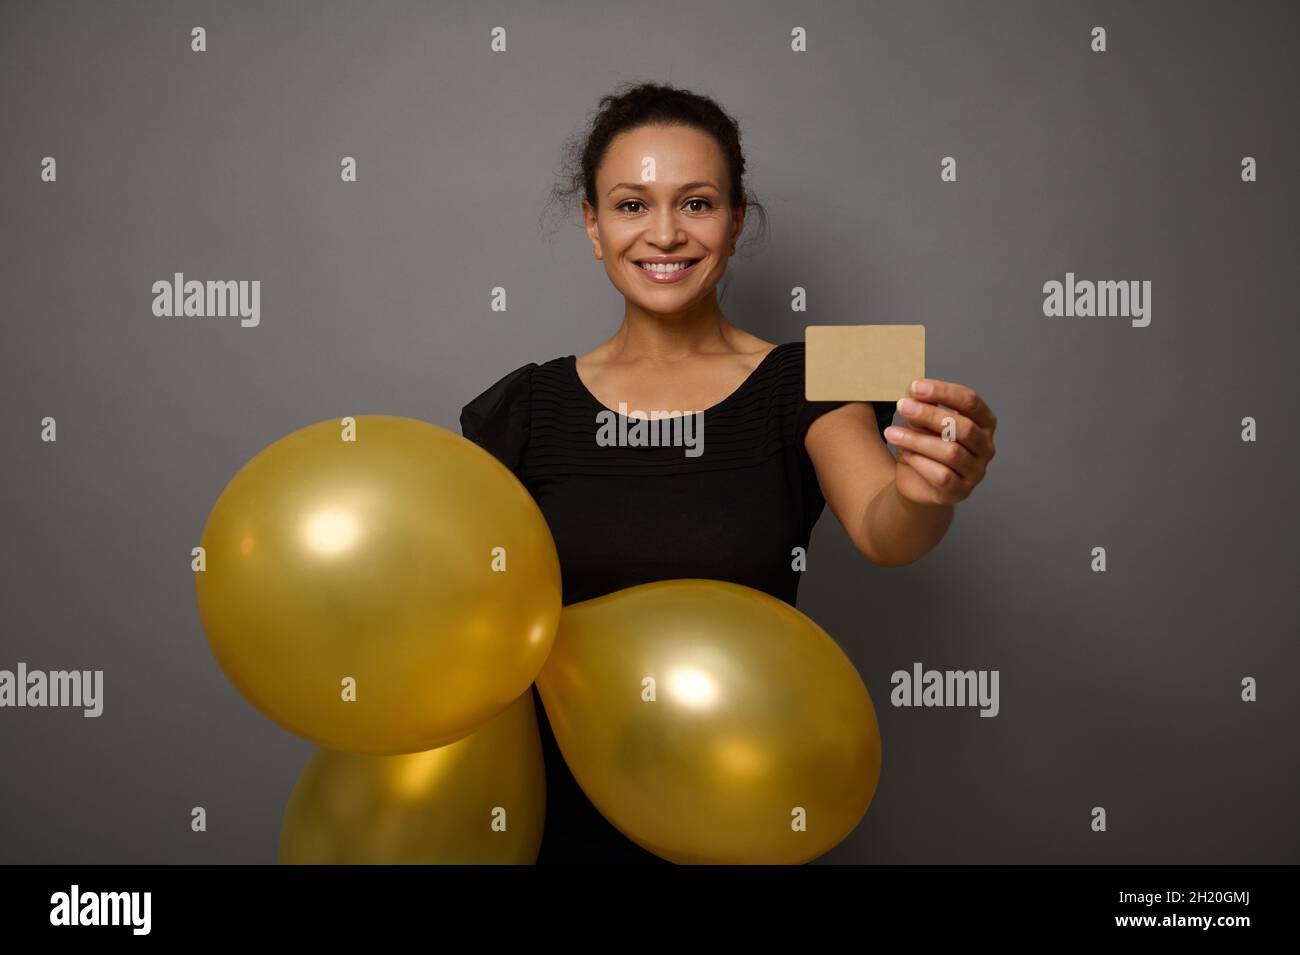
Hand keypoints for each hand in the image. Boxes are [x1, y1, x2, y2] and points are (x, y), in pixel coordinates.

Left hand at [883, 379, 996, 506]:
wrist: (916, 481)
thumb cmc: (925, 445)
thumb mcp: (921, 422)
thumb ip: (923, 408)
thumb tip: (915, 395)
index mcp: (983, 422)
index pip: (970, 401)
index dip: (943, 392)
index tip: (916, 387)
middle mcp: (986, 446)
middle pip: (963, 427)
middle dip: (930, 415)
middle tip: (903, 406)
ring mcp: (976, 471)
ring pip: (951, 452)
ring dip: (917, 440)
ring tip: (893, 433)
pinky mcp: (961, 491)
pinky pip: (942, 475)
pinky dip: (920, 462)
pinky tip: (905, 454)